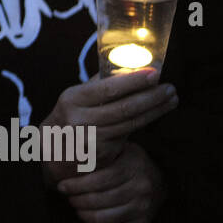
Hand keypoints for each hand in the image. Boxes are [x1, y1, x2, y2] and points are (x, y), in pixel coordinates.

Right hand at [39, 68, 176, 186]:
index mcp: (72, 99)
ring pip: (130, 123)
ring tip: (171, 99)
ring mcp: (90, 140)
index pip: (107, 89)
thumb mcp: (75, 97)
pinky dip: (144, 123)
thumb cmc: (69, 117)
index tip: (154, 73)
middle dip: (152, 97)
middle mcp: (78, 120)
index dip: (133, 81)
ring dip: (155, 111)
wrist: (51, 153)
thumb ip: (98, 85)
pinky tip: (156, 113)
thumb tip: (129, 67)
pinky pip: (127, 135)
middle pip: (124, 108)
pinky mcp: (101, 155)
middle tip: (170, 87)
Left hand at [56, 141, 166, 222]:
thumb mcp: (117, 150)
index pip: (98, 180)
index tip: (61, 187)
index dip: (76, 186)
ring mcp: (143, 207)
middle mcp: (140, 188)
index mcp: (131, 167)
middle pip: (100, 201)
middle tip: (69, 198)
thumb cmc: (127, 162)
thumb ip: (98, 153)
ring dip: (85, 216)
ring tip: (78, 209)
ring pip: (105, 218)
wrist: (159, 179)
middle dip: (77, 201)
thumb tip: (67, 153)